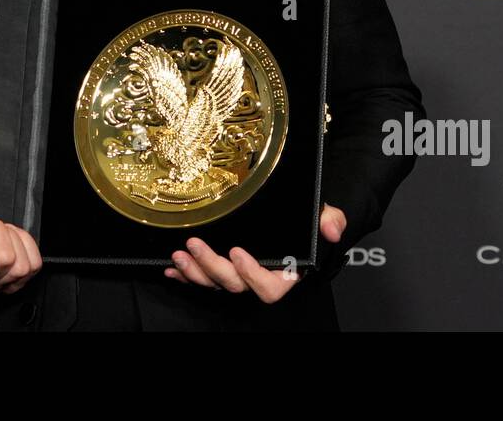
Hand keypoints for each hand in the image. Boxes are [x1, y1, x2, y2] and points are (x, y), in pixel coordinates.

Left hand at [164, 203, 346, 303]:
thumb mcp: (323, 213)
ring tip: (179, 255)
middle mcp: (258, 276)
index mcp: (285, 271)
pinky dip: (185, 275)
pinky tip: (171, 268)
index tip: (238, 252)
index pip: (270, 287)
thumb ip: (330, 219)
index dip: (252, 275)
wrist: (294, 213)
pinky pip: (201, 278)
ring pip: (214, 282)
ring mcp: (238, 274)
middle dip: (212, 268)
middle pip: (234, 285)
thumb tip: (331, 229)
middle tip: (195, 246)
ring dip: (194, 272)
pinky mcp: (221, 267)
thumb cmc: (308, 218)